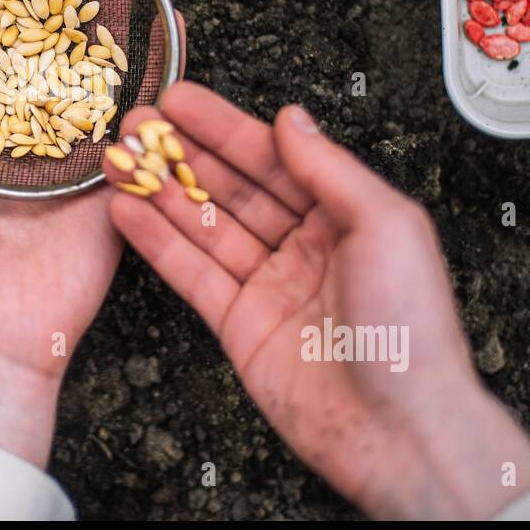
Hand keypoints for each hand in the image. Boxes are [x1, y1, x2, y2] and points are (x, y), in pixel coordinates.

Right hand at [104, 82, 529, 518]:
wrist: (397, 428)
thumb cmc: (411, 330)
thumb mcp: (384, 225)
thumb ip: (329, 168)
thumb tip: (291, 119)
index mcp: (344, 216)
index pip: (272, 158)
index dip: (223, 128)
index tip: (181, 102)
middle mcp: (304, 245)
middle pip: (231, 187)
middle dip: (182, 154)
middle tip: (136, 125)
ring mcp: (269, 284)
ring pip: (205, 226)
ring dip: (160, 192)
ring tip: (118, 162)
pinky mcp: (239, 324)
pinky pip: (192, 274)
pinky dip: (158, 244)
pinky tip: (128, 214)